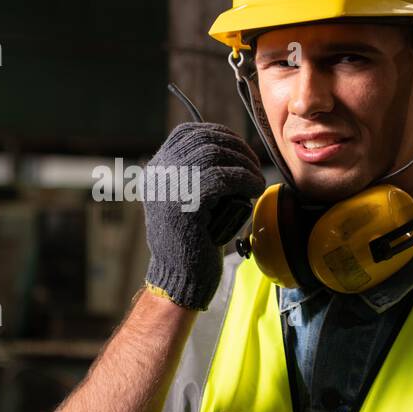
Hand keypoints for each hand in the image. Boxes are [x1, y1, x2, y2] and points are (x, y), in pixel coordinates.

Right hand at [142, 122, 265, 309]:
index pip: (187, 133)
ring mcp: (168, 189)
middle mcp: (158, 175)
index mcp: (156, 171)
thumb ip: (199, 174)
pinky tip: (255, 189)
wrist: (180, 278)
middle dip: (237, 148)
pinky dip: (244, 179)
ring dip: (243, 163)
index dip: (219, 133)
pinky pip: (221, 178)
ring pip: (213, 155)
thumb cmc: (194, 242)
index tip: (240, 149)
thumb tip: (234, 150)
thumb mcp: (190, 199)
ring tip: (256, 179)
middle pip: (203, 141)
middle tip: (254, 166)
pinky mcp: (184, 204)